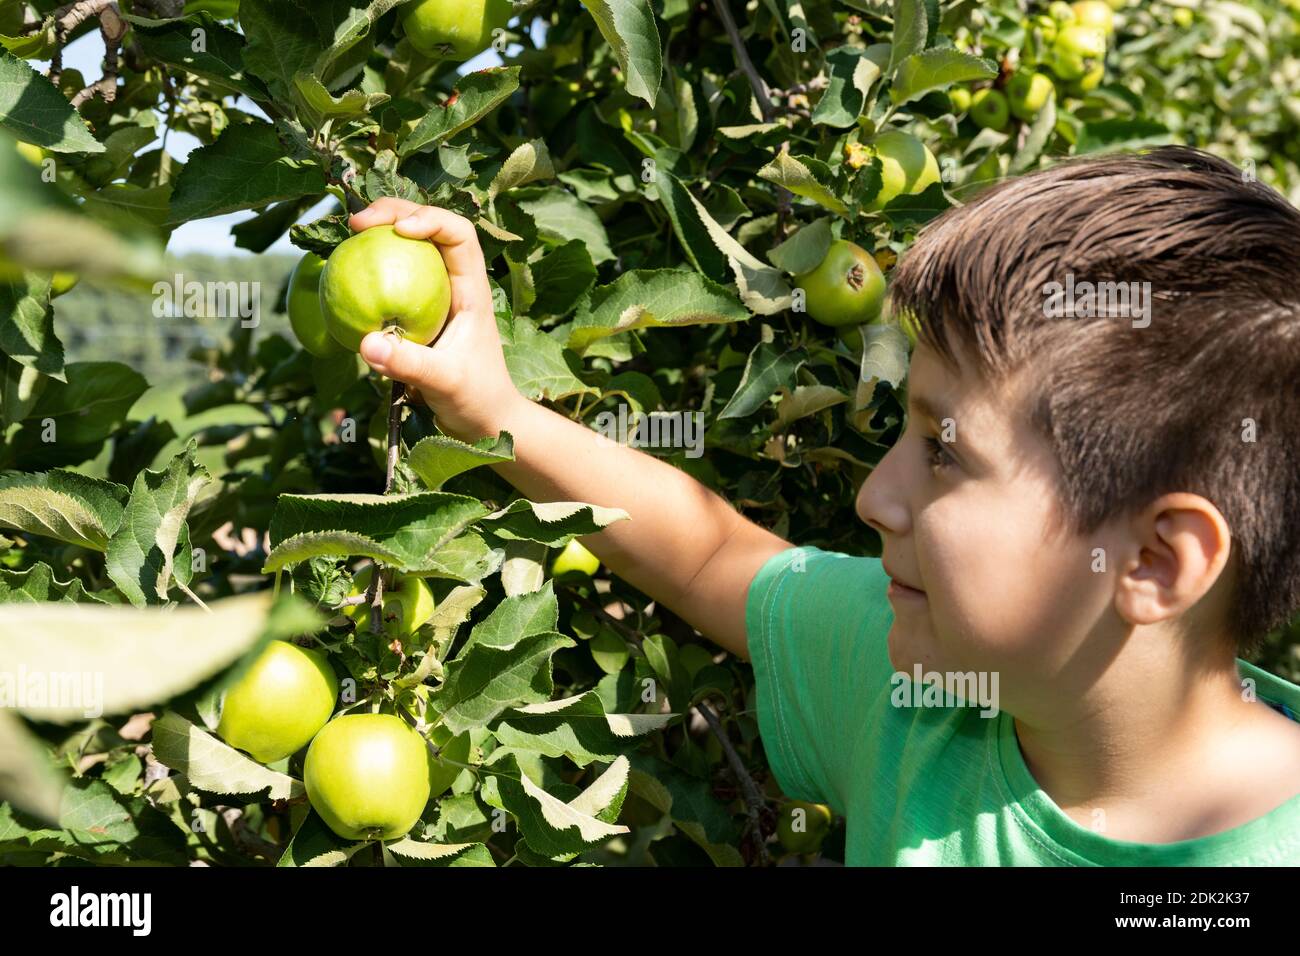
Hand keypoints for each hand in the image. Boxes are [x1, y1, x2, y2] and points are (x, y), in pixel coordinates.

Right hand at [347, 198, 522, 439]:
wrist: (483, 420)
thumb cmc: (476, 398)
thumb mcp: (444, 382)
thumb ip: (409, 364)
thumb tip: (365, 344)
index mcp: (472, 290)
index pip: (460, 234)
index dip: (431, 219)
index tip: (399, 231)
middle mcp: (455, 283)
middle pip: (430, 228)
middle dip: (395, 212)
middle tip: (356, 221)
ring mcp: (436, 294)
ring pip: (409, 248)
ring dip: (380, 233)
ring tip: (348, 233)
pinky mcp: (418, 310)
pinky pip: (392, 277)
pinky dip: (369, 268)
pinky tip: (343, 271)